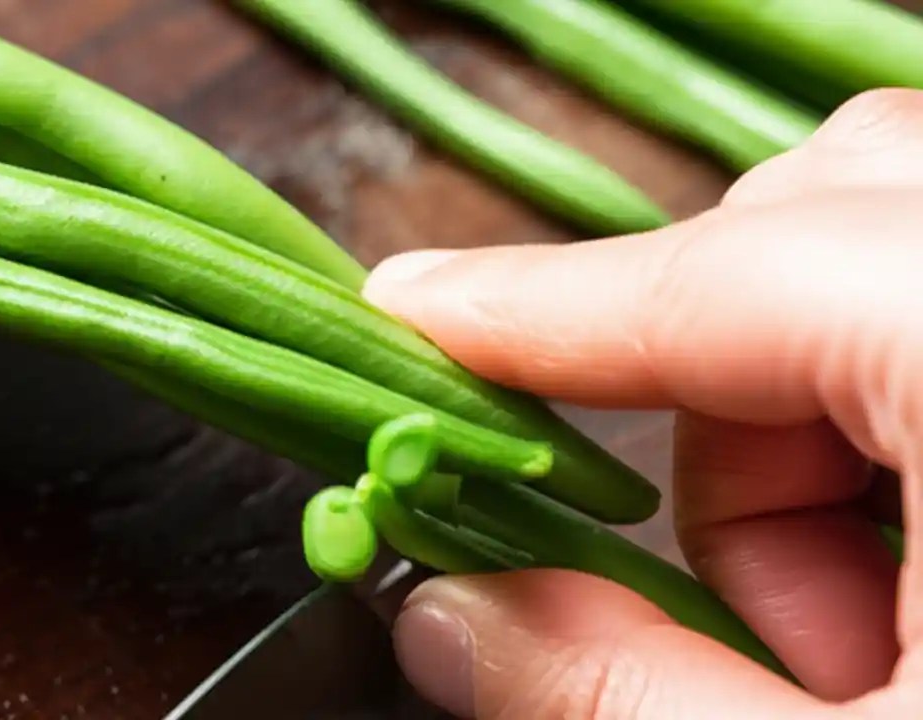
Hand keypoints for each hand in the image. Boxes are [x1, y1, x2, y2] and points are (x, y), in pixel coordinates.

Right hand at [364, 89, 922, 717]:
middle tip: (749, 603)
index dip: (529, 308)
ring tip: (873, 645)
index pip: (714, 276)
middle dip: (722, 422)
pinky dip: (898, 437)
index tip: (409, 317)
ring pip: (868, 265)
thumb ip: (626, 699)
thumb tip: (451, 622)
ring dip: (815, 452)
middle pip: (800, 231)